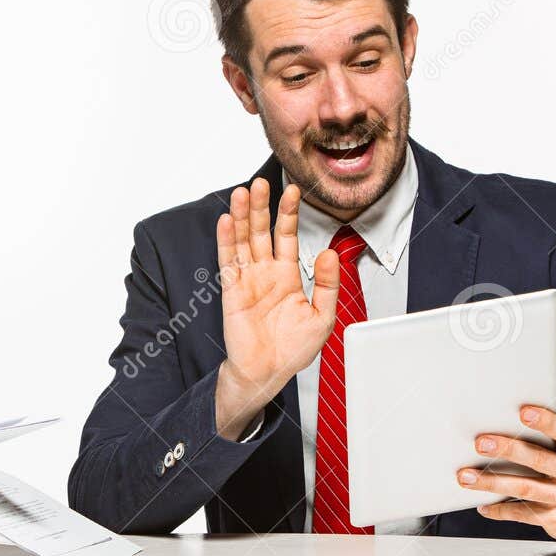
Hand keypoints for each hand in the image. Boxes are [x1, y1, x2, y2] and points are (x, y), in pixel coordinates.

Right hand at [214, 178, 341, 439]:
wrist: (268, 373)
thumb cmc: (293, 350)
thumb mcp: (323, 317)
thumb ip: (327, 285)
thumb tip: (328, 254)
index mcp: (287, 276)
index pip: (287, 237)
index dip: (289, 214)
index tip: (293, 191)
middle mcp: (265, 273)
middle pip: (262, 231)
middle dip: (262, 207)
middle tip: (261, 182)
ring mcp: (247, 280)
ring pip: (243, 241)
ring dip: (242, 217)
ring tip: (242, 192)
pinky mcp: (232, 291)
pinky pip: (228, 261)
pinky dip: (227, 241)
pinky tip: (226, 221)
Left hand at [459, 405, 555, 542]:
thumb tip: (540, 396)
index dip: (546, 422)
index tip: (522, 412)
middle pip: (540, 460)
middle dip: (507, 449)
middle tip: (480, 442)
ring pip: (524, 488)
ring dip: (491, 482)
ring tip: (466, 476)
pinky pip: (522, 513)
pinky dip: (499, 509)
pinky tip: (482, 504)